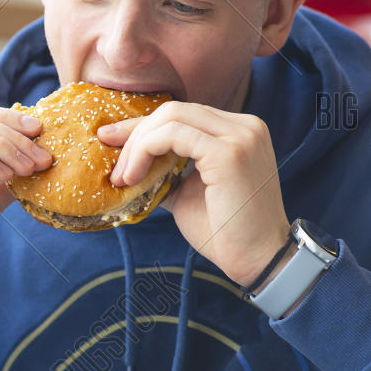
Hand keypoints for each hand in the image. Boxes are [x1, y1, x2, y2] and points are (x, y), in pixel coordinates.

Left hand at [98, 102, 291, 286]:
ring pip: (170, 118)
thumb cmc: (226, 232)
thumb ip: (166, 171)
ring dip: (137, 145)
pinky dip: (145, 151)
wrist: (259, 259)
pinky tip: (136, 178)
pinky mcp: (228, 152)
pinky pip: (172, 135)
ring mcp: (239, 136)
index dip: (142, 126)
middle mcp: (244, 125)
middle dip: (134, 134)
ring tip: (124, 177)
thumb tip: (129, 163)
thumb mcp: (188, 193)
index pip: (183, 116)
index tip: (110, 140)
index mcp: (238, 131)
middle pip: (173, 111)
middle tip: (115, 167)